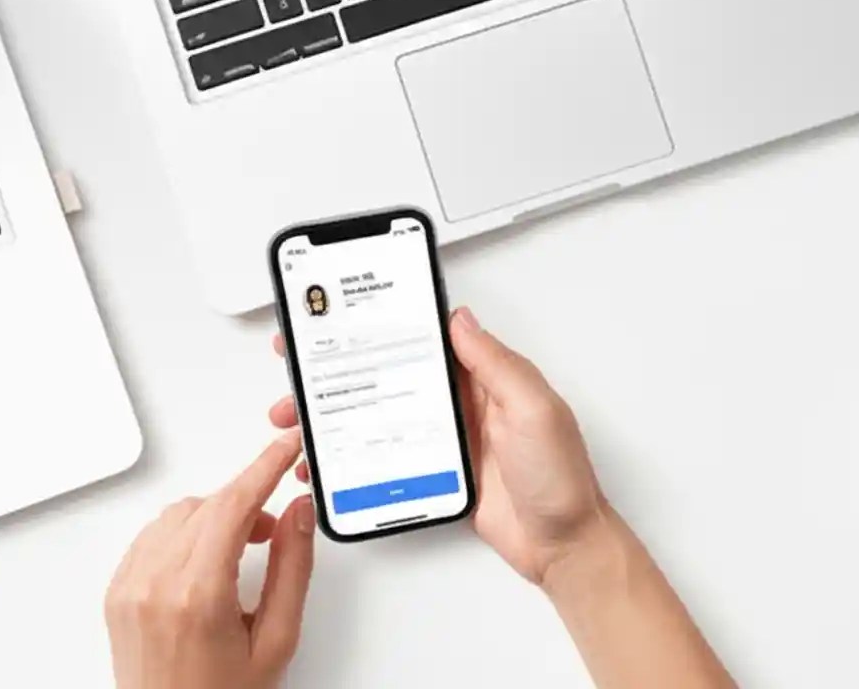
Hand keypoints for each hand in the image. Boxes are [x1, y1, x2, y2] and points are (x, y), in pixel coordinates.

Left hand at [106, 432, 314, 688]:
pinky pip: (153, 535)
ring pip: (178, 514)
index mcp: (199, 595)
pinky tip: (207, 559)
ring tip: (241, 549)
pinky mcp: (117, 592)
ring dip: (215, 516)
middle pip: (208, 505)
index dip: (264, 468)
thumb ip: (291, 568)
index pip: (234, 505)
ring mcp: (130, 587)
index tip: (284, 449)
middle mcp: (156, 584)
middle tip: (275, 525)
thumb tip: (298, 514)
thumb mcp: (276, 639)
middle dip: (247, 500)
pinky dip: (185, 533)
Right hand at [269, 307, 606, 586]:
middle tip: (298, 363)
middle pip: (389, 374)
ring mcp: (446, 439)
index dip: (383, 324)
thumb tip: (459, 320)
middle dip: (340, 368)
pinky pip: (387, 455)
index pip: (427, 337)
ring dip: (336, 413)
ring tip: (296, 416)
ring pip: (379, 414)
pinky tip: (328, 459)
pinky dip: (352, 455)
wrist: (562, 544)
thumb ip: (496, 364)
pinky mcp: (436, 473)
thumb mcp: (534, 408)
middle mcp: (462, 402)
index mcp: (485, 377)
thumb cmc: (561, 477)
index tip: (342, 315)